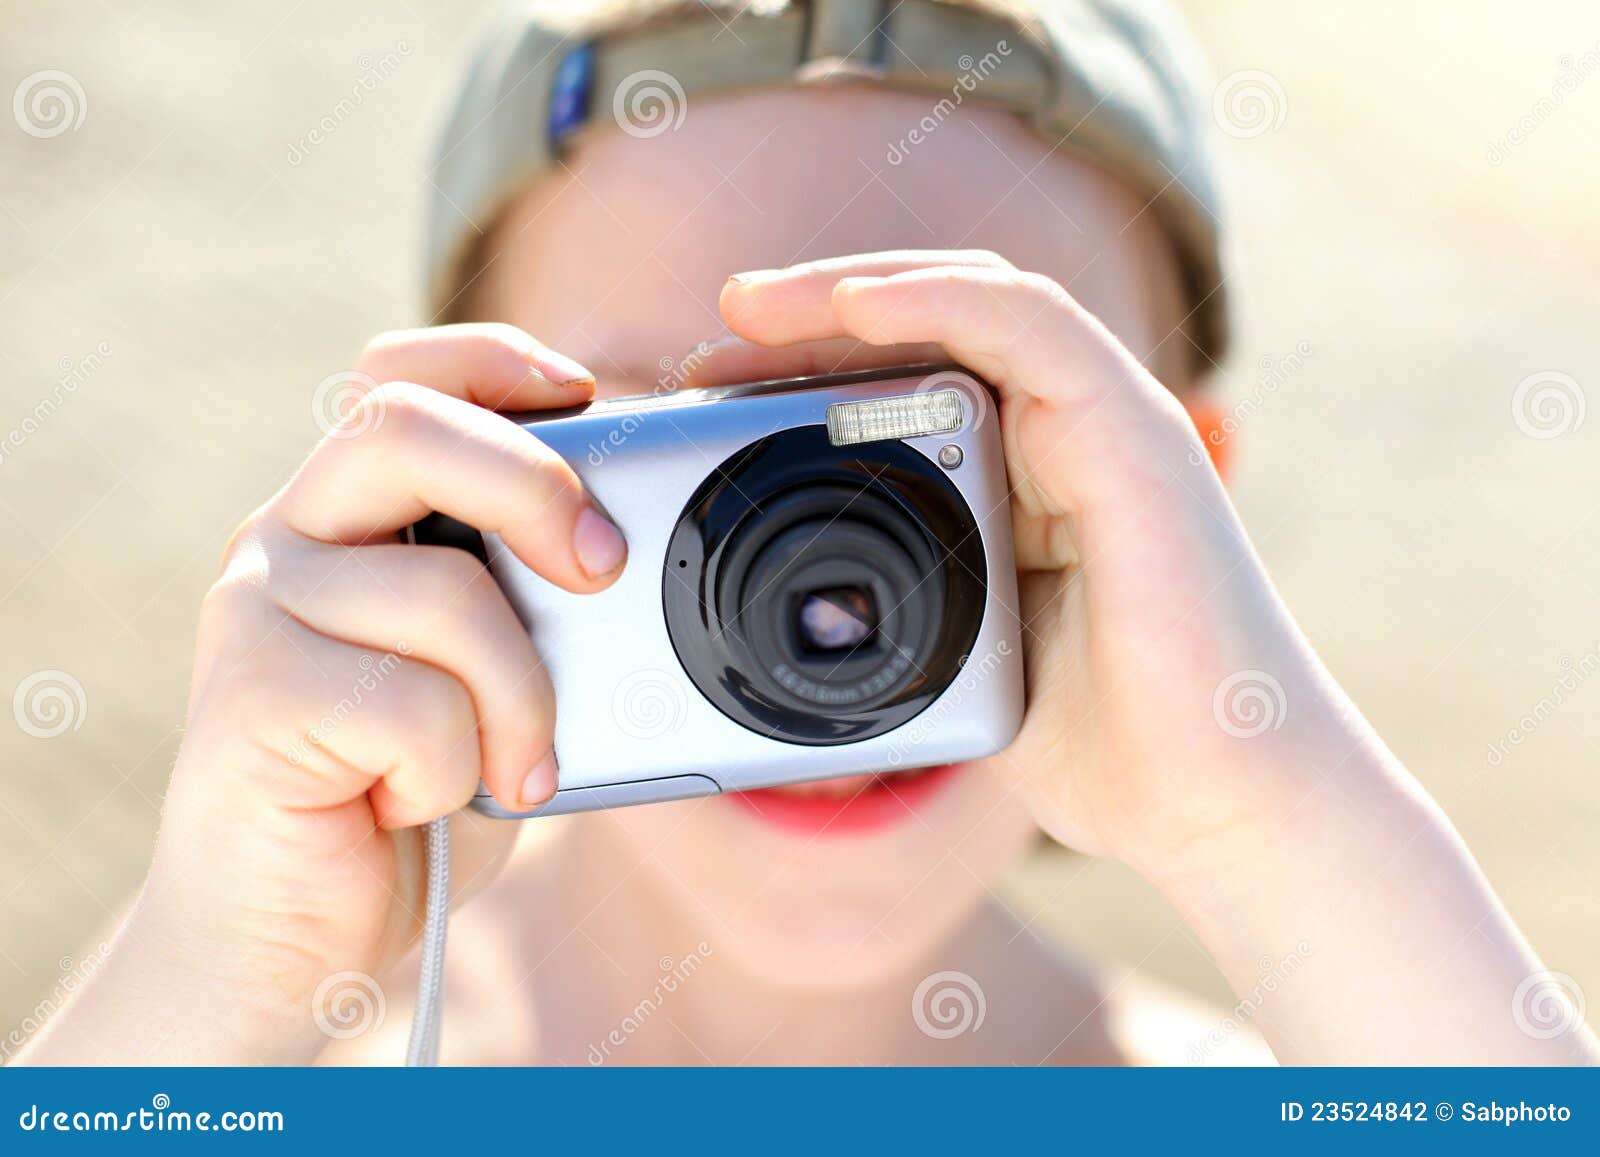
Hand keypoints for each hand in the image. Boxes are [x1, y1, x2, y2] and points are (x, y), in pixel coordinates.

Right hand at [20, 325, 626, 1063]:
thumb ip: (531, 605)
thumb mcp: (492, 678)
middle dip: (534, 486)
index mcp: (351, 516)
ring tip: (514, 767)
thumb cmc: (403, 795)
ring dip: (520, 697)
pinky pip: (412, 705)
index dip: (492, 359)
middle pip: (405, 426)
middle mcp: (290, 538)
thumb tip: (641, 555)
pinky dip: (455, 769)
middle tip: (603, 571)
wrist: (295, 939)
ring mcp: (256, 611)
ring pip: (444, 590)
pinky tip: (418, 804)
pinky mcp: (247, 698)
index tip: (586, 397)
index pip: (399, 375)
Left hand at [712, 252, 1598, 1064]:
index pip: (912, 385)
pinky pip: (1035, 329)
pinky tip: (855, 302)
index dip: (806, 377)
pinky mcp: (1138, 440)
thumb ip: (909, 620)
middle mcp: (1068, 440)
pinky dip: (942, 299)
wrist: (1214, 809)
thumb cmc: (1111, 747)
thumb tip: (812, 630)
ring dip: (853, 290)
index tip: (712, 402)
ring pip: (976, 304)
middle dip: (810, 325)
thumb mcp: (964, 668)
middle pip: (930, 331)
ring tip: (751, 304)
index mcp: (1026, 485)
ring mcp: (1108, 430)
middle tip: (705, 353)